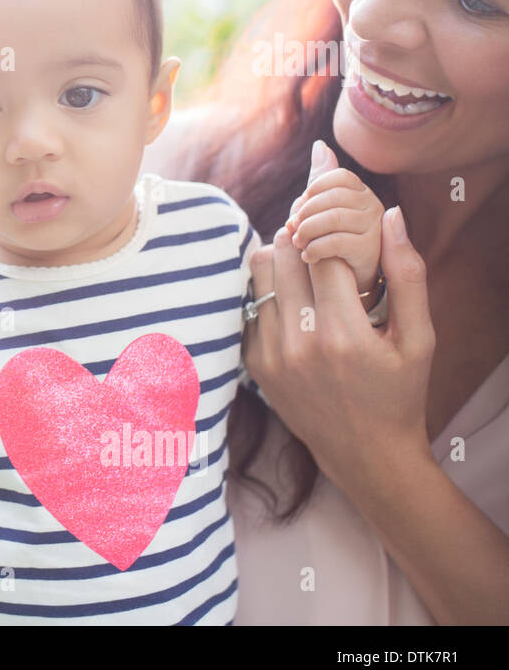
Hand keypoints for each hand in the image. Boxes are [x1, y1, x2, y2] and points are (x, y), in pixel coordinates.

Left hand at [243, 199, 436, 490]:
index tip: (345, 237)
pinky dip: (268, 290)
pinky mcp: (253, 363)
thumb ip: (408, 276)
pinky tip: (292, 297)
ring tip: (306, 264)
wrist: (364, 453)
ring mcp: (270, 354)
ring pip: (261, 272)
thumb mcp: (419, 339)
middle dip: (307, 239)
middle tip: (322, 239)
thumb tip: (390, 217)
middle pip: (287, 255)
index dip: (336, 236)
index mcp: (343, 334)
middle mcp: (299, 343)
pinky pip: (250, 303)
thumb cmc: (398, 392)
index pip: (325, 252)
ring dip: (284, 259)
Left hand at [283, 139, 383, 295]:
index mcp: (361, 195)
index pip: (338, 177)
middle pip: (333, 196)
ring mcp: (375, 230)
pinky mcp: (369, 253)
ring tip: (299, 243)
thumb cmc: (332, 246)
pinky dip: (315, 248)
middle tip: (293, 229)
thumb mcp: (325, 213)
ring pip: (333, 217)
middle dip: (306, 212)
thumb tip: (319, 145)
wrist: (350, 290)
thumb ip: (323, 181)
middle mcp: (374, 208)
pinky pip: (336, 241)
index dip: (314, 191)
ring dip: (307, 231)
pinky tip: (308, 256)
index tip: (300, 209)